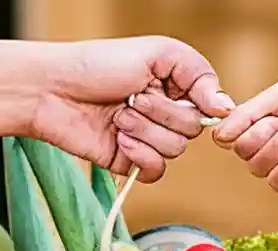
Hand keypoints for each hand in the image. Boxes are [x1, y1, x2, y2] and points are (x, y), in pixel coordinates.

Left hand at [29, 36, 233, 181]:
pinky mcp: (131, 162)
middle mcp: (164, 113)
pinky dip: (140, 157)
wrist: (51, 91)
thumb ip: (199, 74)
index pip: (209, 104)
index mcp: (174, 85)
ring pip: (174, 151)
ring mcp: (148, 139)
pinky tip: (119, 141)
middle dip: (162, 114)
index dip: (199, 102)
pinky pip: (156, 171)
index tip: (177, 91)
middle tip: (133, 98)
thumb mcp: (156, 52)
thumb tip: (226, 106)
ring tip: (118, 116)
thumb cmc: (96, 63)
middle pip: (192, 130)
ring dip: (144, 132)